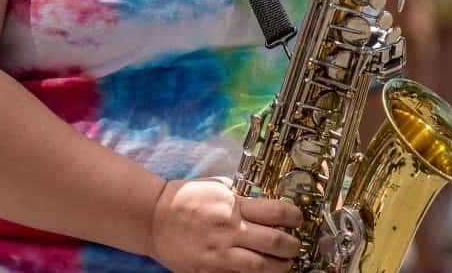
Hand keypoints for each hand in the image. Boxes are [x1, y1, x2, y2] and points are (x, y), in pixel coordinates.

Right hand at [149, 178, 299, 272]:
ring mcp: (220, 253)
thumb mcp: (216, 187)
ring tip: (283, 264)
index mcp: (233, 205)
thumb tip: (265, 202)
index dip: (294, 217)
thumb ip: (240, 196)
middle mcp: (229, 230)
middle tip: (295, 246)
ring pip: (262, 267)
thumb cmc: (185, 198)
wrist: (153, 218)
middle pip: (275, 243)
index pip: (276, 212)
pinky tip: (260, 272)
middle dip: (292, 247)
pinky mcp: (210, 270)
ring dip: (279, 267)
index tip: (298, 219)